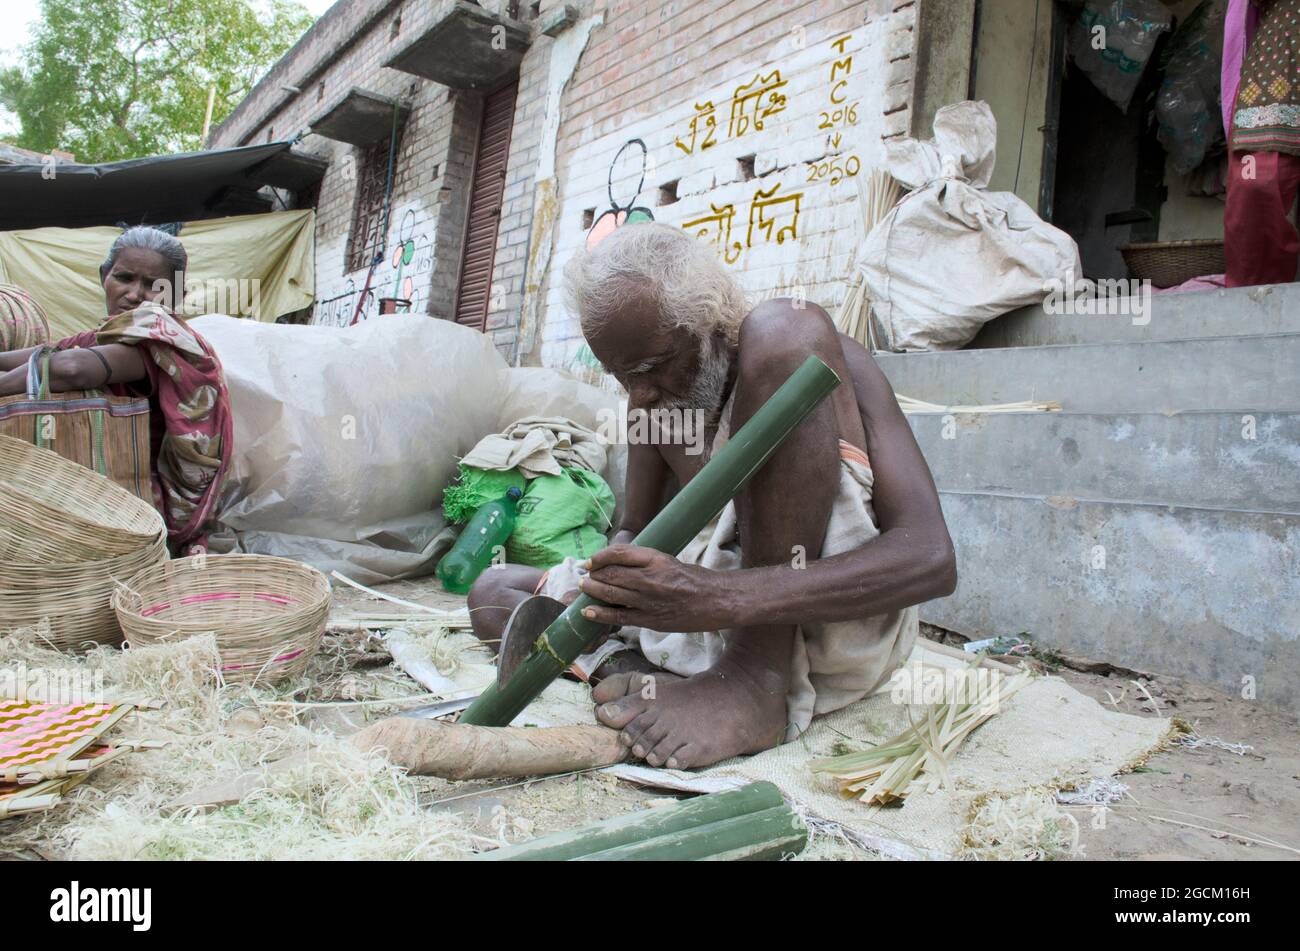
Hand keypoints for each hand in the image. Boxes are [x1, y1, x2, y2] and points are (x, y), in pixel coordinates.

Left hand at [575, 545, 735, 632]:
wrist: (715, 601)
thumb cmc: (693, 578)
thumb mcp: (668, 561)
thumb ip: (643, 562)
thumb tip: (614, 564)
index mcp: (656, 559)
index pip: (619, 554)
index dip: (599, 557)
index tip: (591, 561)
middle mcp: (650, 579)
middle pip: (611, 574)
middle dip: (593, 575)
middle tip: (584, 576)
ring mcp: (649, 601)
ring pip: (611, 594)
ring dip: (592, 591)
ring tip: (583, 589)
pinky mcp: (650, 620)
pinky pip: (619, 617)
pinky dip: (600, 614)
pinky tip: (587, 612)